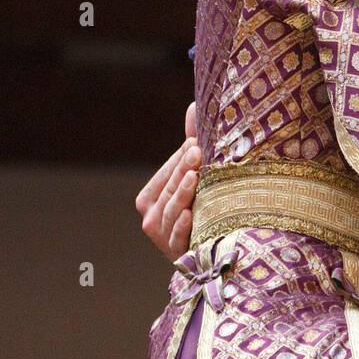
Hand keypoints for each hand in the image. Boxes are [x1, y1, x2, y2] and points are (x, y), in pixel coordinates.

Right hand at [136, 101, 198, 259]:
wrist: (209, 250)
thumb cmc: (200, 206)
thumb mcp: (193, 175)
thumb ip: (190, 143)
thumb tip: (194, 104)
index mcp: (149, 198)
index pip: (166, 173)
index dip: (180, 157)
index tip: (197, 142)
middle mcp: (151, 217)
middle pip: (169, 189)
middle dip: (184, 169)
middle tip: (199, 151)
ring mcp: (163, 237)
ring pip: (172, 210)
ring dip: (183, 193)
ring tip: (196, 176)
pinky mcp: (177, 254)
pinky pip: (178, 238)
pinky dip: (183, 227)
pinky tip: (191, 214)